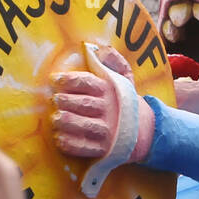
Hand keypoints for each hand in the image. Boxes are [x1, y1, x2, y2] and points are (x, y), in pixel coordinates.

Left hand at [50, 46, 151, 162]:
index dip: (69, 80)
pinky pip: (86, 148)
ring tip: (55, 119)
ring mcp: (108, 131)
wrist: (144, 130)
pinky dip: (71, 144)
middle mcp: (110, 110)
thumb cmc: (125, 100)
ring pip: (85, 126)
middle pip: (84, 104)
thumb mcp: (125, 77)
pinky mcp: (105, 149)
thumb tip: (98, 49)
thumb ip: (113, 61)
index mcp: (111, 90)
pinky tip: (60, 138)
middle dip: (66, 101)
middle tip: (54, 100)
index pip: (88, 82)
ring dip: (67, 122)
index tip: (54, 80)